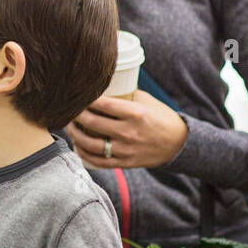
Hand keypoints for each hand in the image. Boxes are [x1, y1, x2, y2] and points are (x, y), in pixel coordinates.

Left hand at [65, 90, 188, 168]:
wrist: (178, 143)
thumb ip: (125, 95)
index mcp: (136, 114)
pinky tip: (78, 146)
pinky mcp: (125, 163)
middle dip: (76, 116)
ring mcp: (126, 150)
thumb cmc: (161, 118)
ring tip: (71, 127)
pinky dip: (85, 154)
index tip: (78, 94)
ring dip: (76, 135)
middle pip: (93, 123)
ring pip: (91, 144)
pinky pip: (99, 161)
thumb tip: (103, 85)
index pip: (103, 105)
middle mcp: (130, 132)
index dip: (87, 99)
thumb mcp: (146, 101)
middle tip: (69, 109)